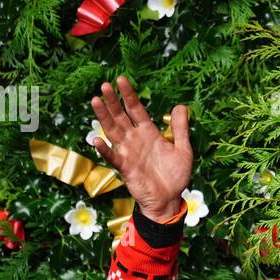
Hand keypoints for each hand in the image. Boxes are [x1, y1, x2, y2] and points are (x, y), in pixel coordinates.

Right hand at [89, 76, 192, 221]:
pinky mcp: (125, 168)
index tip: (121, 80)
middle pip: (121, 116)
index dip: (129, 95)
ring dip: (104, 117)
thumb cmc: (175, 176)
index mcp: (148, 133)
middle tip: (105, 85)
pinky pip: (113, 158)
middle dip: (113, 101)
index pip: (136, 109)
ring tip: (96, 101)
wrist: (170, 200)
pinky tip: (97, 140)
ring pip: (113, 131)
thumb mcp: (183, 149)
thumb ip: (180, 128)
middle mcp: (135, 140)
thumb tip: (181, 106)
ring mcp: (128, 153)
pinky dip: (105, 150)